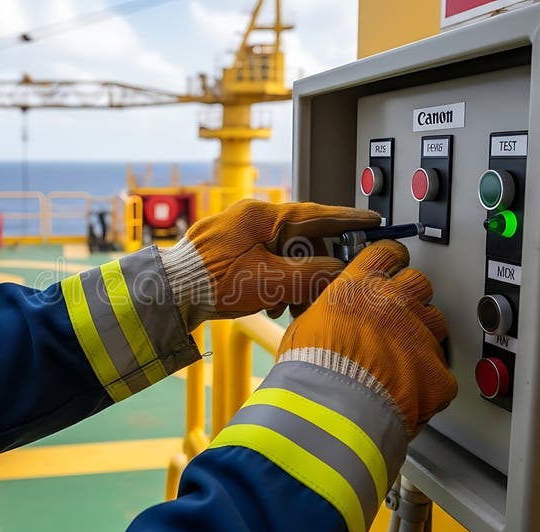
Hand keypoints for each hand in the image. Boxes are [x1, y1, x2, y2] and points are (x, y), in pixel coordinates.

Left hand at [159, 200, 380, 331]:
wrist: (167, 295)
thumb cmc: (212, 283)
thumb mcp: (273, 281)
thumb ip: (313, 275)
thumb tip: (342, 271)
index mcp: (262, 216)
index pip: (317, 215)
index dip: (348, 220)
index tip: (372, 220)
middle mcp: (249, 217)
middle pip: (300, 240)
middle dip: (313, 270)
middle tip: (321, 295)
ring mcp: (236, 233)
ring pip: (281, 253)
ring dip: (292, 281)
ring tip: (288, 308)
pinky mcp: (226, 251)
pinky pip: (262, 261)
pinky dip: (273, 282)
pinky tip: (270, 304)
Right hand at [276, 240, 456, 438]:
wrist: (330, 409)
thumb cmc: (310, 370)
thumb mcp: (304, 326)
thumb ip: (328, 312)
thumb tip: (328, 316)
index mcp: (360, 287)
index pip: (387, 253)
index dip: (391, 260)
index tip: (391, 266)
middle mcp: (394, 302)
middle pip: (418, 282)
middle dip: (409, 297)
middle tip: (394, 318)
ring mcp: (420, 334)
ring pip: (435, 322)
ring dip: (421, 334)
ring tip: (400, 357)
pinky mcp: (437, 371)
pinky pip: (441, 371)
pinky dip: (428, 380)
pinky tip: (408, 391)